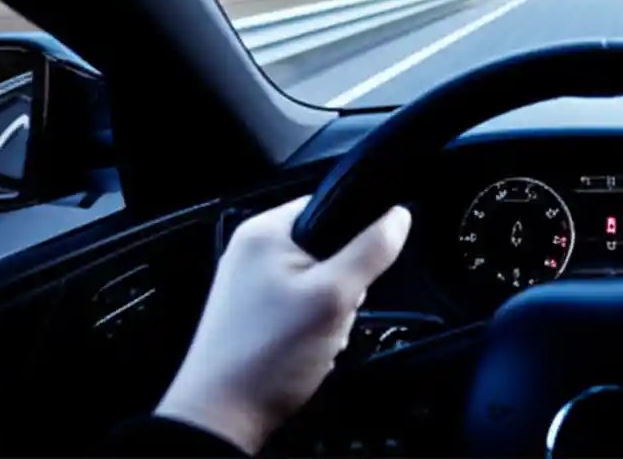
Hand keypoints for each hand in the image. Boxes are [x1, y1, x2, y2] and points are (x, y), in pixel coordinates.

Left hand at [155, 197, 411, 453]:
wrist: (223, 417)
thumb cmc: (266, 356)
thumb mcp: (333, 297)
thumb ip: (370, 252)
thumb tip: (399, 217)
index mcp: (265, 230)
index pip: (330, 204)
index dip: (357, 235)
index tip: (358, 269)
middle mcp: (252, 250)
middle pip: (328, 245)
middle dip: (344, 282)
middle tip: (332, 311)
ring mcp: (250, 283)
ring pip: (319, 279)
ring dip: (331, 308)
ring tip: (316, 334)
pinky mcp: (253, 312)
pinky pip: (302, 304)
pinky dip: (313, 323)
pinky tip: (305, 345)